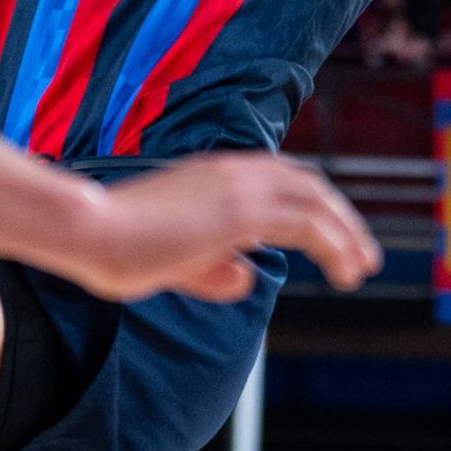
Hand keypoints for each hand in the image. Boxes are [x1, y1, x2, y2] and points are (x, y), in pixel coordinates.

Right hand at [49, 153, 380, 301]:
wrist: (87, 229)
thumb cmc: (114, 244)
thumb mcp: (172, 260)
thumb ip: (210, 268)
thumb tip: (246, 279)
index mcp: (214, 173)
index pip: (280, 178)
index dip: (311, 203)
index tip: (331, 234)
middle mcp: (233, 171)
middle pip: (307, 185)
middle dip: (340, 217)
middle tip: (362, 253)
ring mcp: (239, 188)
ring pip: (316, 203)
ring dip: (347, 234)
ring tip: (363, 267)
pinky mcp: (242, 213)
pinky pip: (308, 226)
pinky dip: (336, 245)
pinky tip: (346, 272)